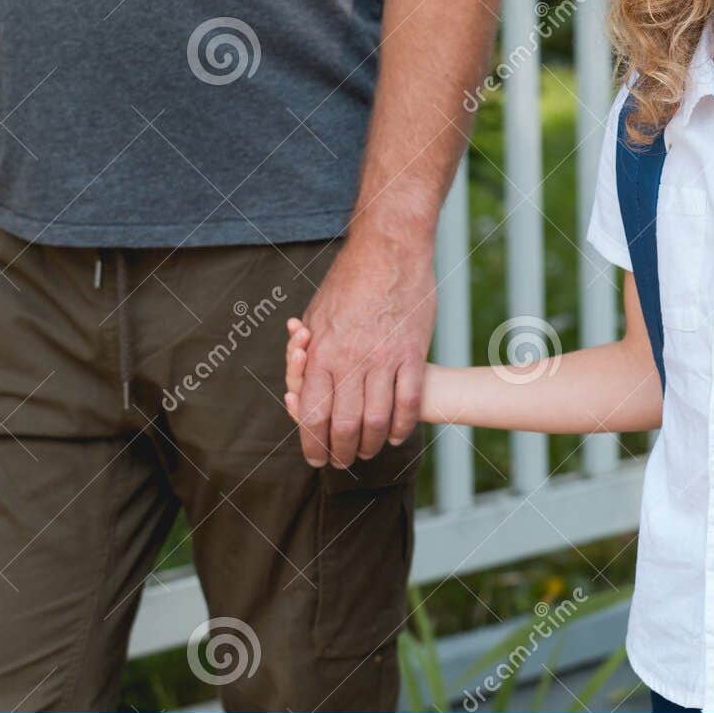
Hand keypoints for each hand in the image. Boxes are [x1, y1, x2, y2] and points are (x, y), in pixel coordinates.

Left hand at [288, 230, 435, 467]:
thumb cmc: (349, 282)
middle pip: (344, 426)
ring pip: (376, 421)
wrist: (389, 251)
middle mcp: (351, 361)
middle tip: (341, 461)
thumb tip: (301, 388)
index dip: (313, 446)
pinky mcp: (412, 354)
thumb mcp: (316, 315)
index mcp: (321, 353)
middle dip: (341, 453)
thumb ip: (308, 355)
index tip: (316, 458)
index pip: (313, 416)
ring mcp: (384, 359)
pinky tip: (396, 435)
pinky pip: (409, 403)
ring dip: (370, 444)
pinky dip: (402, 426)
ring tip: (367, 450)